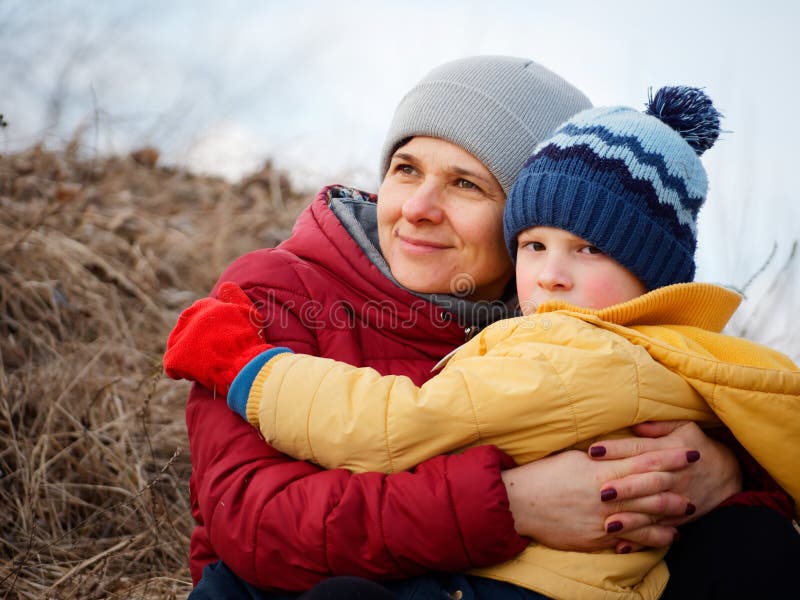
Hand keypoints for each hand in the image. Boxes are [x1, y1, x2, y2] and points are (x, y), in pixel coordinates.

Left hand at [164, 282, 272, 394]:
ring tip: (204, 363)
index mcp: (205, 306)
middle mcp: (190, 318)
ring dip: (188, 354)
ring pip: (177, 346)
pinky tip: (196, 373)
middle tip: (211, 354)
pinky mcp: (176, 356)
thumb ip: (234, 296)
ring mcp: (181, 337)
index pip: (196, 315)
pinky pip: (171, 365)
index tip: (216, 339)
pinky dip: (181, 371)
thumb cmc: (249, 340)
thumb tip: (224, 285)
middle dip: (195, 341)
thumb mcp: (246, 311)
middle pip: (185, 330)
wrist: (246, 365)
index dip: (206, 329)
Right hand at [501, 450, 687, 551]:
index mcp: (600, 471)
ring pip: (645, 517)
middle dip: (677, 484)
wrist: (518, 504)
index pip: (643, 461)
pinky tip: (667, 536)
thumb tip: (616, 451)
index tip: (690, 451)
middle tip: (697, 479)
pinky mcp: (596, 539)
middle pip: (650, 490)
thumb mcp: (572, 458)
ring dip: (669, 513)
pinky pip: (630, 539)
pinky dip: (651, 538)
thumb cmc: (542, 475)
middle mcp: (606, 496)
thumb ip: (599, 457)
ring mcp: (602, 519)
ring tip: (687, 508)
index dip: (670, 457)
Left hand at [589, 421, 741, 552]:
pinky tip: (621, 544)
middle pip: (648, 482)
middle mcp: (674, 476)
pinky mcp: (679, 518)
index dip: (617, 450)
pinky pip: (659, 531)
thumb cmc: (697, 445)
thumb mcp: (684, 427)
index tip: (593, 451)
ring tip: (608, 524)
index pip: (641, 449)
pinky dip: (642, 539)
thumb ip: (658, 425)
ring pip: (653, 511)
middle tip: (601, 492)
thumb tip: (635, 423)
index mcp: (671, 450)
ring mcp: (678, 500)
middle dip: (626, 487)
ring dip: (632, 519)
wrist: (728, 474)